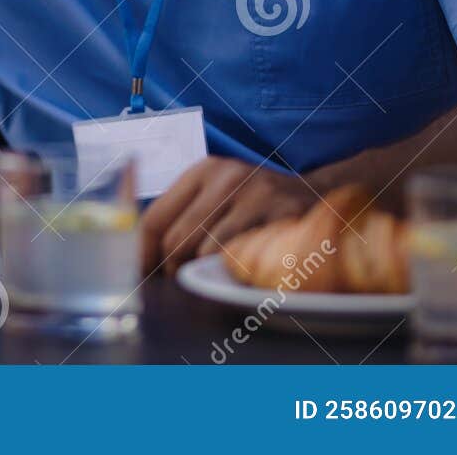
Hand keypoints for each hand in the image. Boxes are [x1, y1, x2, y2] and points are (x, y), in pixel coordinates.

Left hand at [139, 156, 315, 275]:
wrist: (315, 194)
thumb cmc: (253, 202)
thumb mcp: (217, 194)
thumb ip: (183, 216)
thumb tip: (142, 258)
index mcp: (202, 171)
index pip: (155, 218)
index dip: (143, 253)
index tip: (141, 275)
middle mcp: (225, 176)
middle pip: (176, 239)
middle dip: (172, 270)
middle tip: (177, 284)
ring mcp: (254, 194)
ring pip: (204, 252)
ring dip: (201, 274)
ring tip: (207, 279)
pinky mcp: (280, 214)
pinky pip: (239, 256)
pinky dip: (231, 272)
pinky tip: (235, 272)